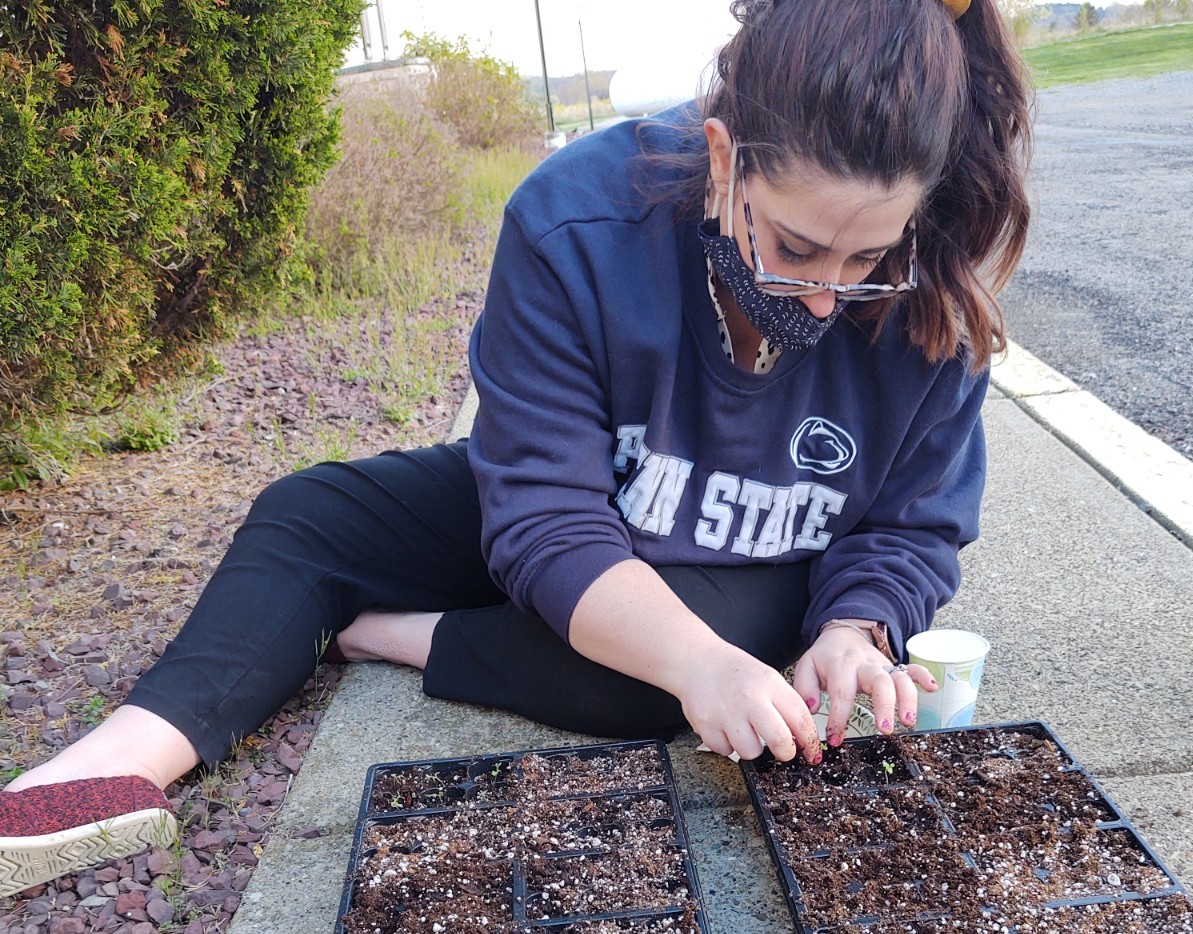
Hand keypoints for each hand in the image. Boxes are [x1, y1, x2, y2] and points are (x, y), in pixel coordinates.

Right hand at [672, 642, 821, 765]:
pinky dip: (727, 745)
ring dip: (751, 748)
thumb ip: (785, 705)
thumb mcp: (767, 678)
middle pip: (779, 741)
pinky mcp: (706, 725)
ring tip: (746, 732)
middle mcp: (749, 698)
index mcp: (769, 685)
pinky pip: (725, 750)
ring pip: (750, 752)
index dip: (810, 742)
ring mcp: (726, 713)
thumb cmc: (735, 672)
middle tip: (783, 751)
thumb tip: (801, 738)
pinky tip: (726, 728)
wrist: (697, 661)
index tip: (811, 752)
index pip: (801, 720)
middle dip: (786, 753)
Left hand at [792, 622, 937, 746]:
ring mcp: (882, 666)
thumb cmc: (825, 657)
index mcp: (841, 665)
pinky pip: (913, 668)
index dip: (839, 718)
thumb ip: (805, 687)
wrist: (842, 635)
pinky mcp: (894, 667)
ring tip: (908, 721)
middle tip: (885, 730)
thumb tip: (812, 708)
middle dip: (884, 706)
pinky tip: (932, 688)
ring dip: (907, 699)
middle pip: (879, 682)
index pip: (842, 692)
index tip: (836, 739)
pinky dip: (924, 676)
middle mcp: (865, 665)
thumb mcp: (807, 667)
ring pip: (900, 678)